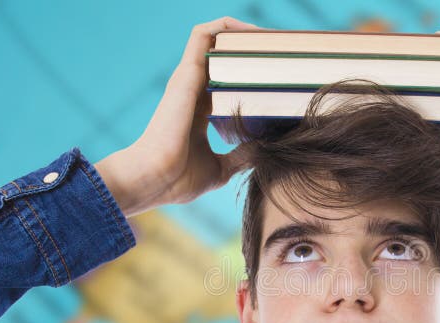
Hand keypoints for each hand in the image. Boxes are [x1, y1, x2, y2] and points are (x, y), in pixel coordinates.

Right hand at [95, 16, 258, 216]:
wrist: (155, 179)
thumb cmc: (180, 178)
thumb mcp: (222, 168)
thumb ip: (242, 156)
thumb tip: (266, 150)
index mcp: (201, 110)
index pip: (226, 82)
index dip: (249, 74)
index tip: (277, 75)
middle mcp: (194, 90)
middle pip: (223, 57)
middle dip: (252, 50)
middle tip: (284, 52)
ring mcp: (189, 80)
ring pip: (215, 39)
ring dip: (244, 32)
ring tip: (275, 38)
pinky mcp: (187, 73)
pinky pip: (203, 33)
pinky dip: (228, 26)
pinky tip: (254, 32)